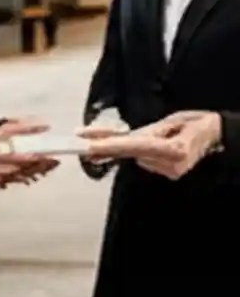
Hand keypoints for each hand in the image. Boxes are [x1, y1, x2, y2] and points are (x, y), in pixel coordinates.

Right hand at [0, 122, 48, 190]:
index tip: (39, 152)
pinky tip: (7, 178)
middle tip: (44, 162)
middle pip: (11, 169)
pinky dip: (3, 180)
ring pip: (4, 177)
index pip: (8, 155)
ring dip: (19, 176)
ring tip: (33, 174)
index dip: (25, 153)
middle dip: (28, 166)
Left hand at [83, 111, 220, 179]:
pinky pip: (145, 161)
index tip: (87, 147)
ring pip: (136, 157)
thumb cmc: (191, 123)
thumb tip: (114, 137)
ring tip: (154, 137)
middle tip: (82, 140)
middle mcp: (170, 163)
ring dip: (134, 146)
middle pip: (129, 154)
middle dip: (106, 147)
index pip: (132, 146)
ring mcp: (170, 172)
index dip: (108, 146)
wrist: (214, 135)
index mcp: (172, 148)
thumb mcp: (167, 122)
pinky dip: (145, 153)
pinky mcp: (169, 175)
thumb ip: (142, 132)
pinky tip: (158, 146)